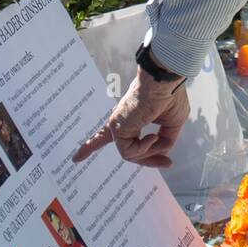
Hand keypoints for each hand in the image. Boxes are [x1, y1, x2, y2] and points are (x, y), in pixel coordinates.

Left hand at [72, 66, 189, 167]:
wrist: (165, 82)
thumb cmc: (169, 96)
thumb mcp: (171, 125)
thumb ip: (164, 142)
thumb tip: (161, 155)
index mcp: (130, 119)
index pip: (106, 134)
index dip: (92, 145)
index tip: (76, 159)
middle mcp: (120, 122)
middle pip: (127, 151)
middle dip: (149, 160)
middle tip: (167, 164)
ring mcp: (117, 124)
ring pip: (131, 155)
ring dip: (150, 152)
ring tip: (159, 138)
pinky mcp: (116, 127)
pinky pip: (130, 152)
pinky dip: (145, 149)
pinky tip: (152, 136)